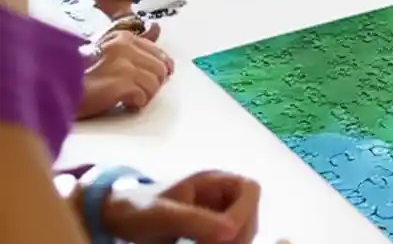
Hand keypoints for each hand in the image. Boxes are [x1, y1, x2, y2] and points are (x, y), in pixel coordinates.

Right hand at [79, 31, 173, 118]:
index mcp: (123, 38)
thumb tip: (157, 28)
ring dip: (143, 95)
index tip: (160, 76)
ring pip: (154, 84)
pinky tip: (121, 103)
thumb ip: (132, 43)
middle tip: (136, 91)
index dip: (161, 67)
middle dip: (152, 84)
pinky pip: (142, 97)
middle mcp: (125, 47)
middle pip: (160, 69)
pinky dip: (134, 103)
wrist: (54, 89)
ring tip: (126, 97)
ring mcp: (124, 64)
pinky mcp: (121, 82)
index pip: (158, 52)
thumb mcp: (107, 51)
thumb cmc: (80, 74)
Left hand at [100, 170, 260, 243]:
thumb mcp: (162, 215)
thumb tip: (231, 230)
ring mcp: (219, 213)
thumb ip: (195, 220)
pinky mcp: (212, 232)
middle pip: (250, 214)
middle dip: (238, 235)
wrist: (116, 219)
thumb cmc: (137, 209)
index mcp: (215, 180)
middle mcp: (223, 195)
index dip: (244, 213)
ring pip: (243, 231)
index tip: (224, 236)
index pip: (250, 190)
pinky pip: (229, 240)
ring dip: (232, 242)